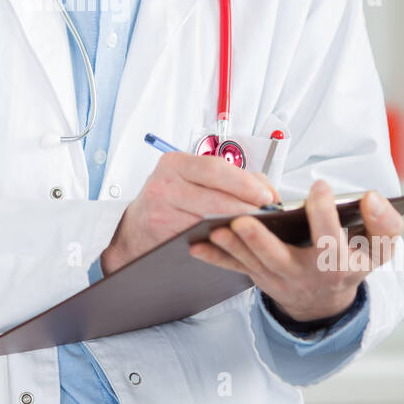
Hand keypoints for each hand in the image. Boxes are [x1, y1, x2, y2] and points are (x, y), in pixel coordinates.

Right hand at [100, 151, 279, 276]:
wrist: (136, 228)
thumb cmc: (170, 199)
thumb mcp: (191, 178)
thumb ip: (229, 177)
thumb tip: (266, 188)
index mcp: (175, 163)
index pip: (214, 168)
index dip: (244, 183)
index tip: (266, 195)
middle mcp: (164, 184)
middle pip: (213, 195)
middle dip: (245, 207)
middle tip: (266, 214)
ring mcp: (161, 210)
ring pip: (208, 219)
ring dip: (236, 224)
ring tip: (255, 227)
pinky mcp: (162, 234)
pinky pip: (198, 237)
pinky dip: (220, 239)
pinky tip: (234, 239)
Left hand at [188, 178, 403, 320]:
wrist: (327, 297)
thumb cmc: (354, 258)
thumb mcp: (380, 246)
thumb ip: (384, 222)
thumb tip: (372, 198)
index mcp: (340, 265)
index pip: (333, 242)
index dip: (326, 215)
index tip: (320, 186)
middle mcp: (308, 276)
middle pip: (284, 261)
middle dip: (263, 242)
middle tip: (243, 220)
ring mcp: (281, 280)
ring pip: (254, 265)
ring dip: (233, 247)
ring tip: (216, 228)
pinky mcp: (260, 278)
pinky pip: (236, 269)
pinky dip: (215, 259)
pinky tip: (196, 245)